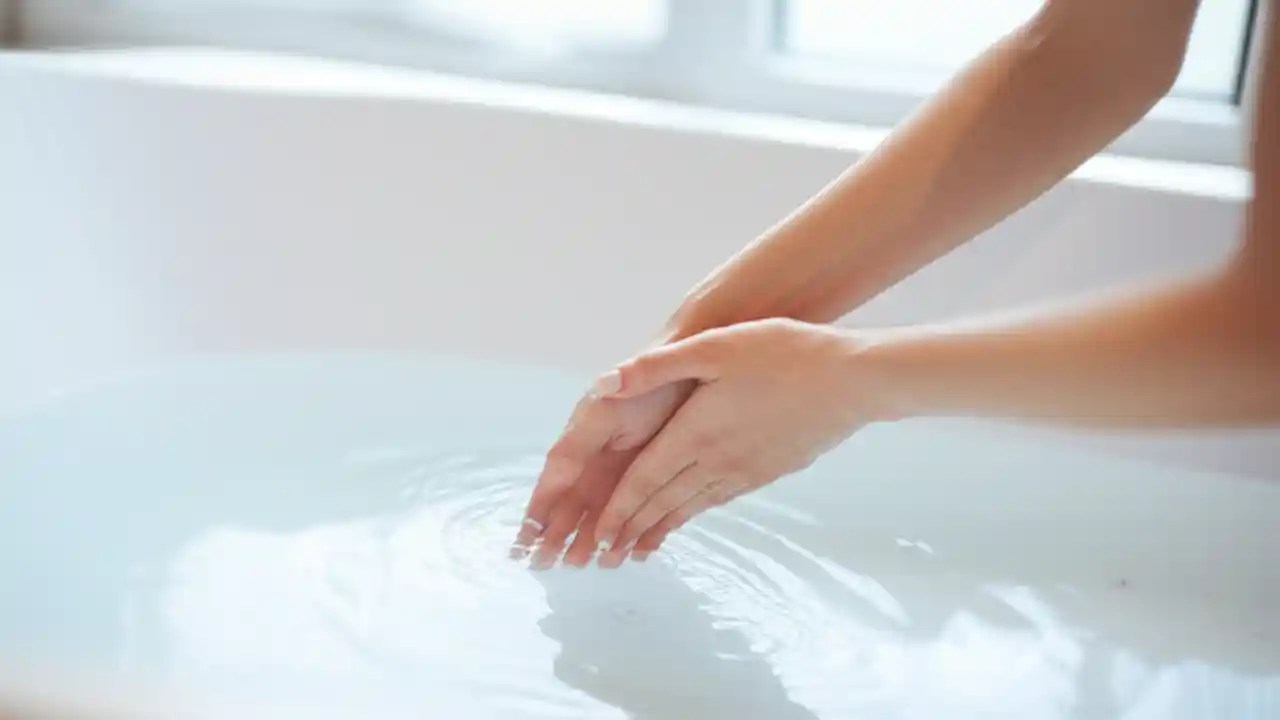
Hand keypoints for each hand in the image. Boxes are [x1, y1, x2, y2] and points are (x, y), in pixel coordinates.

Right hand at [513, 379, 694, 567]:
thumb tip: (554, 460)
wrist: (694, 365)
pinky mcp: (661, 477)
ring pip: (607, 513)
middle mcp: (601, 460)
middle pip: (576, 505)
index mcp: (582, 442)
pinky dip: (640, 534)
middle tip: (545, 566)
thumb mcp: (610, 409)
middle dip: (560, 536)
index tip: (522, 543)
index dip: (539, 513)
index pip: (555, 485)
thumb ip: (582, 436)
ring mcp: (630, 470)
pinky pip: (645, 511)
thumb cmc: (649, 383)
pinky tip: (637, 554)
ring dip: (596, 540)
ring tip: (589, 566)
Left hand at [590, 319, 888, 563]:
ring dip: (657, 529)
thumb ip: (657, 366)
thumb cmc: (784, 354)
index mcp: (695, 431)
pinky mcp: (766, 471)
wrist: (850, 381)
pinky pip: (717, 500)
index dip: (615, 509)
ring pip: (689, 506)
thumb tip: (605, 383)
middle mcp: (716, 459)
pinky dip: (692, 515)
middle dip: (628, 529)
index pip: (644, 480)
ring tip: (635, 550)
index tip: (595, 534)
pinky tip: (685, 517)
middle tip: (602, 556)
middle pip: (661, 501)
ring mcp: (743, 470)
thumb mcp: (716, 346)